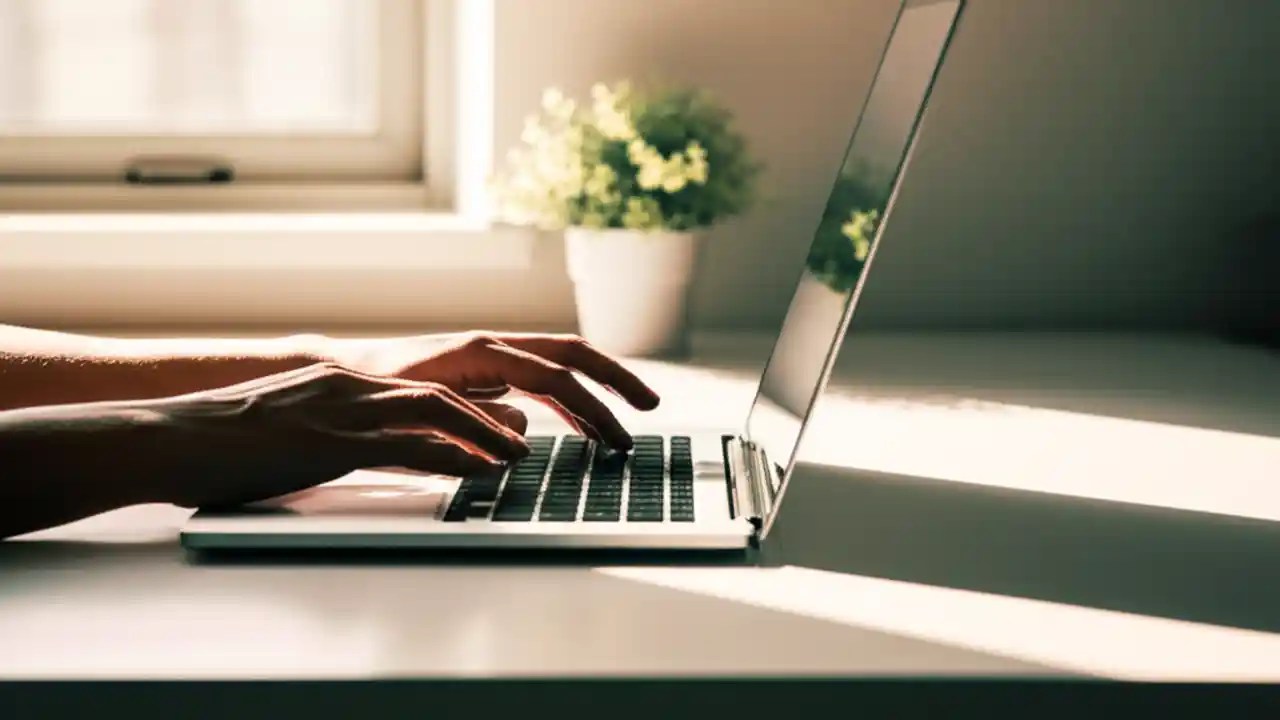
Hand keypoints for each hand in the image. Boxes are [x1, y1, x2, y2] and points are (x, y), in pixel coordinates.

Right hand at [148, 362, 530, 508]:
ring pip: (435, 412)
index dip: (465, 409)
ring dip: (483, 435)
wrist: (169, 437)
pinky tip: (478, 470)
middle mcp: (349, 387)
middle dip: (489, 419)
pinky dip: (451, 455)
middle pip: (441, 395)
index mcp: (339, 383)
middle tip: (522, 443)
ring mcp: (342, 411)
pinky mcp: (332, 441)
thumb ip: (327, 436)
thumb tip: (352, 456)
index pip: (419, 390)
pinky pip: (407, 444)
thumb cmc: (219, 444)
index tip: (497, 428)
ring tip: (515, 458)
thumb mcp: (286, 430)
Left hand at [336, 333, 660, 449]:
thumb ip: (474, 423)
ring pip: (559, 370)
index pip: (556, 375)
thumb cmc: (376, 394)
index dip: (594, 403)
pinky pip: (538, 386)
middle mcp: (493, 349)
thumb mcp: (422, 413)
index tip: (622, 431)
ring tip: (620, 433)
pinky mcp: (485, 375)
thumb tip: (522, 435)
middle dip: (614, 379)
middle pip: (572, 355)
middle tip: (649, 407)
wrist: (342, 377)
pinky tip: (581, 430)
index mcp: (483, 352)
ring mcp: (491, 360)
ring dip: (593, 397)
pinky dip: (565, 405)